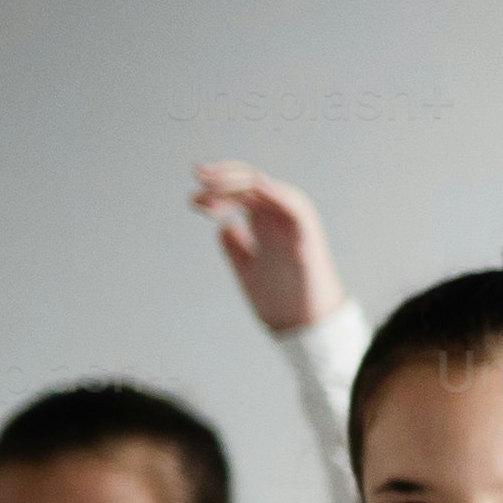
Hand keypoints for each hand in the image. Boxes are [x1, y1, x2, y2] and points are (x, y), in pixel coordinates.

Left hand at [187, 163, 343, 334]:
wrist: (305, 326)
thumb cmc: (282, 300)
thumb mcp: (248, 270)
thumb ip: (236, 247)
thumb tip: (225, 226)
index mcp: (266, 223)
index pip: (241, 191)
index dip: (216, 189)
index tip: (193, 202)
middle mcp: (280, 218)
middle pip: (250, 182)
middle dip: (222, 176)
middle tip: (197, 176)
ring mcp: (294, 224)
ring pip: (268, 188)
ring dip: (240, 181)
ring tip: (212, 185)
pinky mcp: (308, 237)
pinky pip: (296, 208)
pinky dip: (279, 194)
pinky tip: (258, 186)